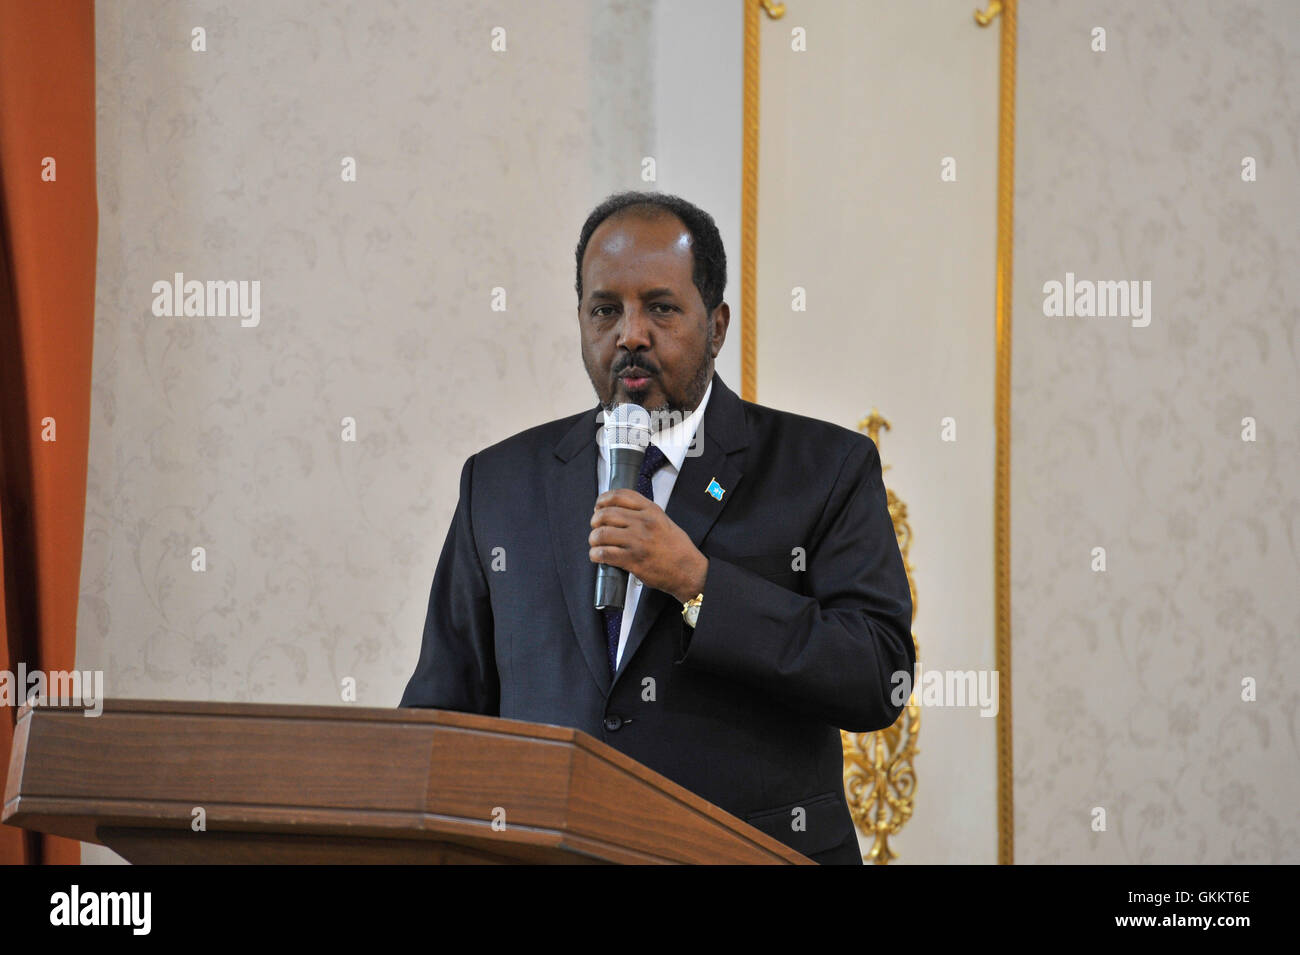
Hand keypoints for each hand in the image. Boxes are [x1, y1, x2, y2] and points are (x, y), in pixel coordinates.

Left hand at [590, 489, 707, 602]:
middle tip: (595, 527)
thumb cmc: (677, 548)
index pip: (620, 495)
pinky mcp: (633, 560)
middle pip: (606, 514)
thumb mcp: (664, 521)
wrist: (688, 570)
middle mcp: (643, 523)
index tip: (599, 506)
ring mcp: (638, 541)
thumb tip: (620, 512)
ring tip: (596, 543)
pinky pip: (605, 553)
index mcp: (651, 511)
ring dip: (593, 539)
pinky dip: (596, 554)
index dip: (603, 499)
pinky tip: (598, 556)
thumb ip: (644, 514)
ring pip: (602, 534)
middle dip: (595, 520)